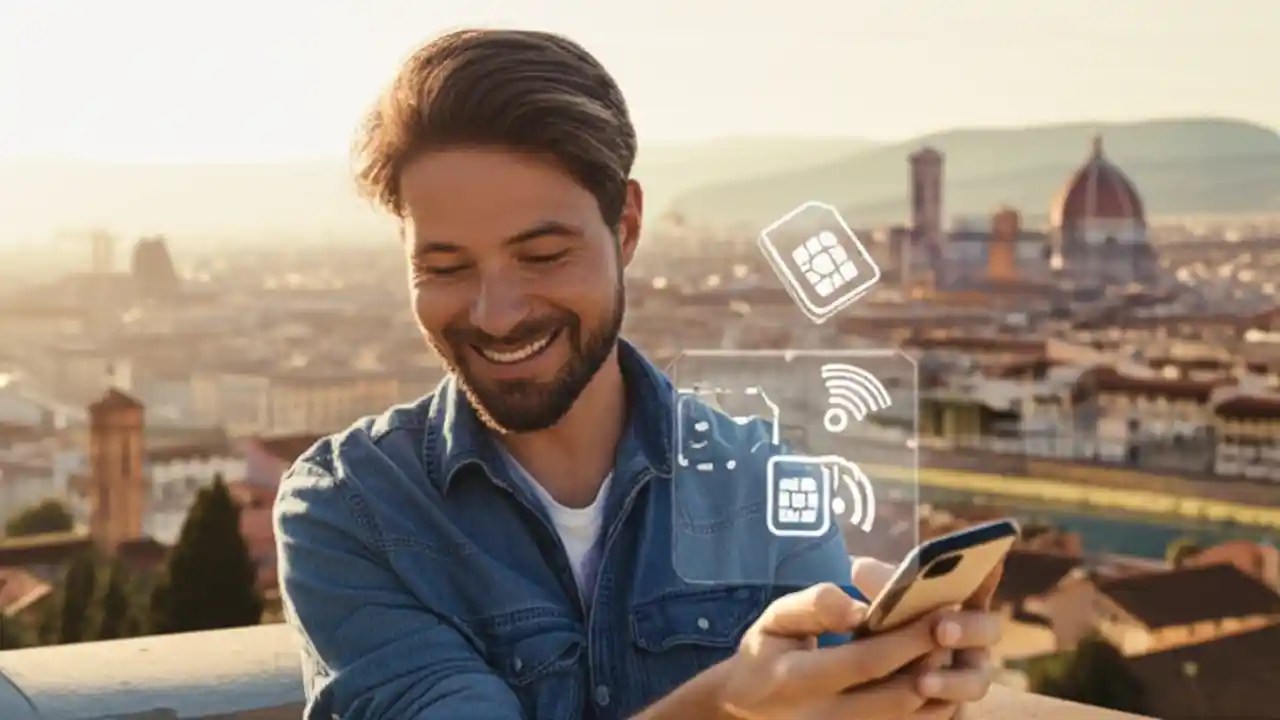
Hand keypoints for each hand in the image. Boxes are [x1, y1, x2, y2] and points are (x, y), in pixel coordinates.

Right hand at [718, 570, 1002, 718]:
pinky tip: (935, 681)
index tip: (938, 613)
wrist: (745, 710)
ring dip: (939, 689)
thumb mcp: (773, 621)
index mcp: (796, 679)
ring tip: (951, 654)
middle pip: (898, 697)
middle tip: (956, 630)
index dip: (908, 639)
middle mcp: (821, 717)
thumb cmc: (764, 655)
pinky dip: (929, 711)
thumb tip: (858, 608)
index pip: (866, 662)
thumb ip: (814, 607)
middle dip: (933, 662)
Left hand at [850, 557, 1006, 719]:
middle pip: (987, 631)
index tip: (991, 560)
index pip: (980, 583)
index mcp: (956, 602)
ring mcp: (965, 677)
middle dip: (968, 628)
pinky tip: (914, 704)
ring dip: (953, 680)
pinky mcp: (949, 709)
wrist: (859, 679)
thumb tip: (859, 569)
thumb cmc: (873, 625)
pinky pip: (953, 712)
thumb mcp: (872, 602)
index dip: (988, 573)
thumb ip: (873, 583)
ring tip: (923, 682)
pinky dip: (940, 707)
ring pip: (975, 682)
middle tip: (942, 628)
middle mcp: (969, 640)